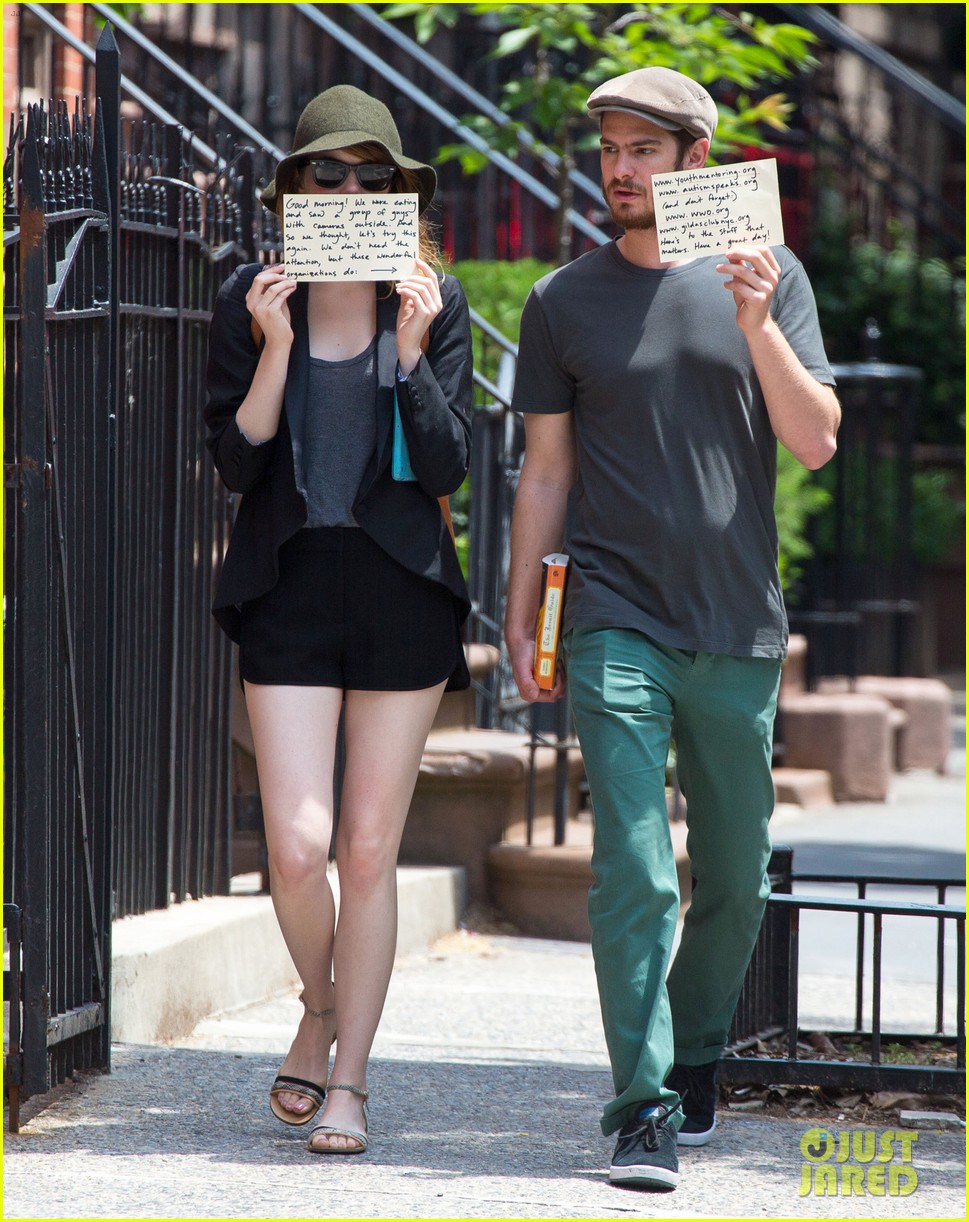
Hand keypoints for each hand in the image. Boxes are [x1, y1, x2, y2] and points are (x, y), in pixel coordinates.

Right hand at [245, 265, 296, 348]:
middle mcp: (252, 303)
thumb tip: (282, 275)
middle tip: (286, 271)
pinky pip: (280, 295)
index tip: (281, 267)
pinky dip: (288, 289)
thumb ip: (274, 291)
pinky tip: (293, 287)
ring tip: (293, 281)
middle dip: (274, 273)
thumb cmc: (277, 322)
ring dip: (285, 282)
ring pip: (272, 288)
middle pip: (259, 279)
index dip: (269, 271)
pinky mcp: (270, 312)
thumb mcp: (273, 303)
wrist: (278, 340)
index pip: (257, 279)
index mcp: (250, 299)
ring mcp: (260, 308)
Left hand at [395, 258, 442, 374]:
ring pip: (422, 287)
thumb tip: (405, 277)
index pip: (434, 279)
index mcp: (436, 301)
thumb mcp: (408, 303)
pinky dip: (406, 290)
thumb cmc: (407, 324)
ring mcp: (432, 309)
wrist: (407, 342)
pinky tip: (399, 291)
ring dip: (408, 283)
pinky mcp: (424, 313)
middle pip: (428, 281)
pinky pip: (416, 295)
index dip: (425, 268)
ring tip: (398, 286)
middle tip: (400, 278)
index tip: (415, 260)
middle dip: (413, 276)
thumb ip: (410, 291)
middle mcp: (437, 304)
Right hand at [508, 633, 566, 703]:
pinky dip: (560, 673)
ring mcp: (541, 686)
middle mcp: (535, 692)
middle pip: (557, 693)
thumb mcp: (522, 667)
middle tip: (558, 667)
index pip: (551, 697)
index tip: (557, 673)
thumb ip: (526, 683)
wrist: (523, 642)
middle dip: (561, 681)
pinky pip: (558, 681)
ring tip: (557, 665)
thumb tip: (534, 695)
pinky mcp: (545, 679)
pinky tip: (557, 664)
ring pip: (559, 688)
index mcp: (529, 693)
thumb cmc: (521, 654)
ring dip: (561, 676)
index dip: (558, 686)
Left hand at [716, 245, 779, 333]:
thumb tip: (732, 252)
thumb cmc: (749, 299)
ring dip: (728, 268)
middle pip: (756, 257)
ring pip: (745, 271)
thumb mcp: (745, 279)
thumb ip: (741, 265)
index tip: (733, 247)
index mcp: (773, 270)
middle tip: (725, 254)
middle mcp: (773, 278)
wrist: (754, 323)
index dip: (747, 246)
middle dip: (738, 252)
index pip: (764, 250)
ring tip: (718, 268)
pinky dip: (730, 284)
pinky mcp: (758, 299)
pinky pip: (740, 286)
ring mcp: (767, 289)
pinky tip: (725, 284)